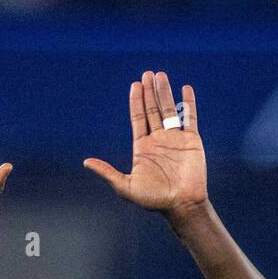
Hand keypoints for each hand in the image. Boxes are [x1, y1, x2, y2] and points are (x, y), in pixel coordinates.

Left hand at [83, 70, 207, 215]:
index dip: (136, 101)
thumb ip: (108, 172)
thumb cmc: (154, 200)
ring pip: (169, 110)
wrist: (181, 205)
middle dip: (149, 92)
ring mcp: (175, 139)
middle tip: (147, 74)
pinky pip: (190, 118)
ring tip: (161, 76)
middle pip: (152, 110)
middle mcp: (158, 140)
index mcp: (143, 147)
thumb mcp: (126, 187)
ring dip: (165, 92)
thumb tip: (86, 162)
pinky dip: (188, 104)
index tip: (135, 85)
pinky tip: (185, 89)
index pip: (137, 118)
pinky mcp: (191, 141)